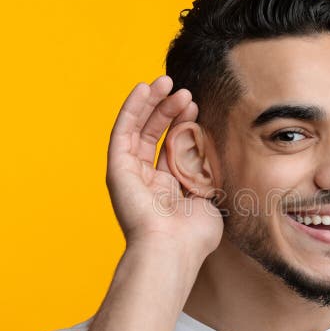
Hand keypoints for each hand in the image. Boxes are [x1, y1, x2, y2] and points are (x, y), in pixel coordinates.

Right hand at [105, 76, 222, 255]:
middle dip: (169, 110)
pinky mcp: (117, 170)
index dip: (183, 124)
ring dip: (151, 104)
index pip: (173, 147)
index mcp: (169, 189)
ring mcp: (130, 175)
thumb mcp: (210, 194)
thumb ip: (208, 170)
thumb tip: (212, 145)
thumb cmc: (195, 233)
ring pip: (138, 129)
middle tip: (184, 91)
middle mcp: (147, 180)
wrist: (173, 248)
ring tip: (166, 82)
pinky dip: (132, 108)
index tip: (196, 106)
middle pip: (154, 135)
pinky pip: (122, 132)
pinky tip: (143, 88)